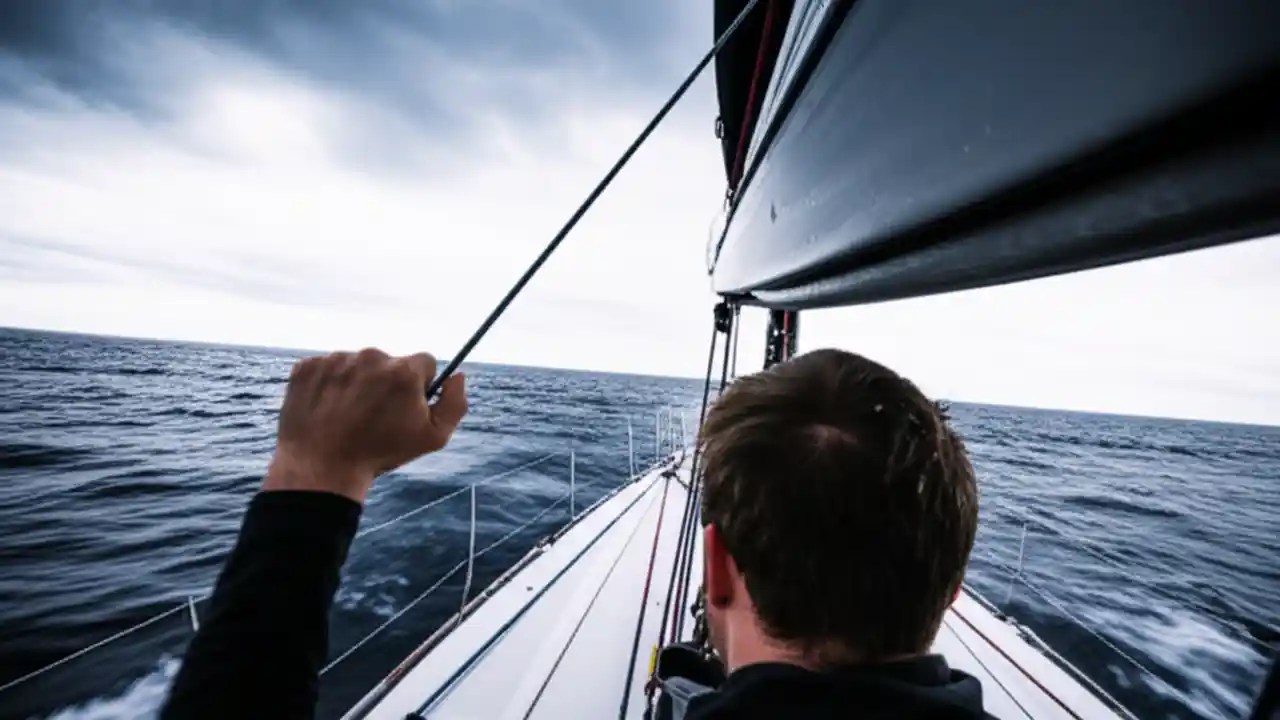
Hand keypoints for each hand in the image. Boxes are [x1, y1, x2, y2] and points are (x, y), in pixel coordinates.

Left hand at [263, 349, 467, 502]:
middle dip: (387, 383)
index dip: (419, 386)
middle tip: (374, 416)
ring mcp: (336, 359)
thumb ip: (455, 404)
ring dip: (358, 383)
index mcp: (404, 370)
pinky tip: (328, 410)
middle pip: (389, 362)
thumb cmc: (381, 453)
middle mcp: (371, 356)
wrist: (321, 468)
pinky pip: (327, 368)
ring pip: (357, 364)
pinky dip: (329, 385)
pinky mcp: (308, 366)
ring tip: (348, 416)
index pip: (424, 362)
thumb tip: (458, 376)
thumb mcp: (433, 438)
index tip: (406, 406)